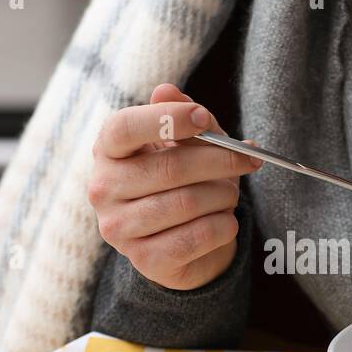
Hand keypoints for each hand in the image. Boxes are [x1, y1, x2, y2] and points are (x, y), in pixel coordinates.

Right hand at [88, 83, 262, 290]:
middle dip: (219, 161)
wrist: (183, 245)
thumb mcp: (187, 144)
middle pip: (168, 167)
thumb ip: (182, 116)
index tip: (204, 119)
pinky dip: (224, 225)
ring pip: (187, 203)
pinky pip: (196, 237)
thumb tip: (166, 91)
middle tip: (249, 160)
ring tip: (230, 193)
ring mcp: (119, 228)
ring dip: (224, 195)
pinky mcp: (144, 260)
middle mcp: (103, 189)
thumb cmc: (183, 182)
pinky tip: (226, 220)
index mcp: (108, 151)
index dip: (167, 120)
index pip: (124, 128)